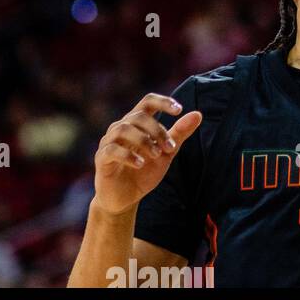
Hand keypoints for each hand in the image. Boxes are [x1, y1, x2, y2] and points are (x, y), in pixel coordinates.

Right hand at [92, 93, 201, 218]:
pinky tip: (140, 164)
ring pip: (124, 129)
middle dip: (158, 130)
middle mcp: (121, 127)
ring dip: (144, 140)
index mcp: (137, 122)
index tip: (179, 110)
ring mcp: (108, 142)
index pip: (148, 101)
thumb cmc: (145, 171)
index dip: (163, 102)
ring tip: (156, 155)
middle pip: (139, 116)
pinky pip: (111, 150)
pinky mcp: (101, 159)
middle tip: (170, 148)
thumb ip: (179, 133)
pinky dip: (128, 155)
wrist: (126, 198)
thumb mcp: (167, 152)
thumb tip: (198, 114)